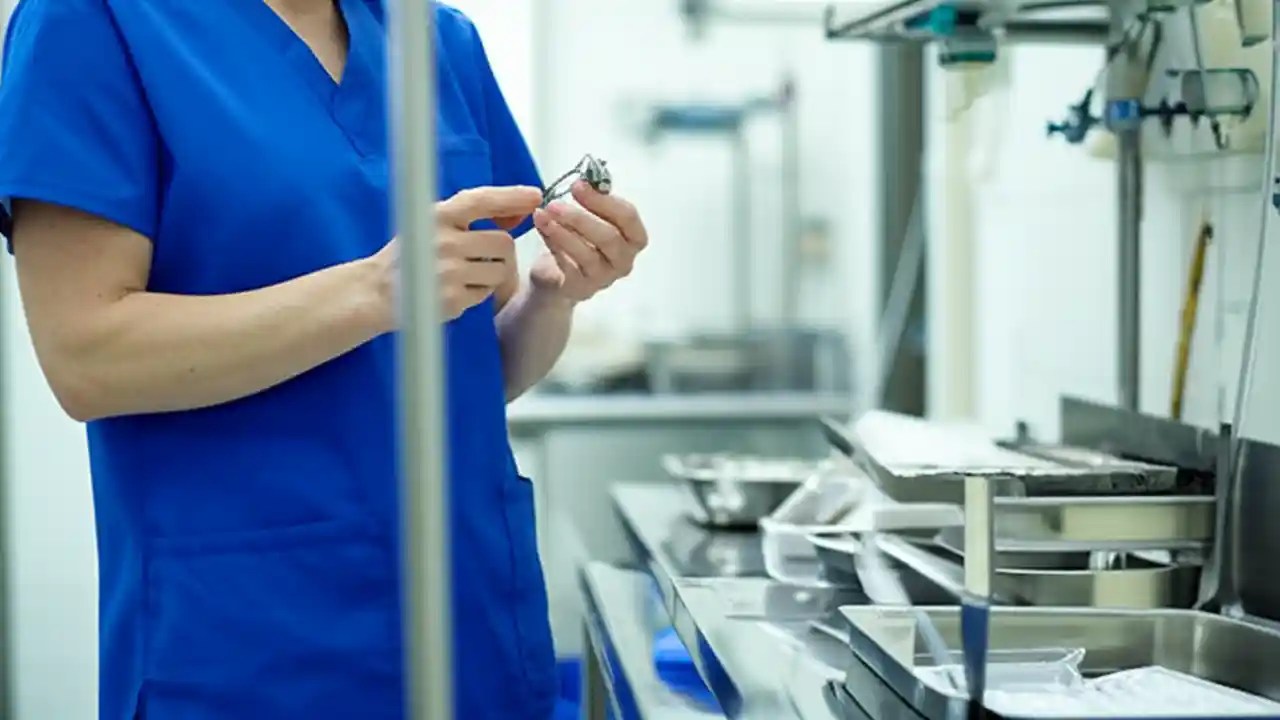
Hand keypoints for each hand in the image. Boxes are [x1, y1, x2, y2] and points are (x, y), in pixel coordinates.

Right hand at [366, 186, 540, 325]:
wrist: (377, 291)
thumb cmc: (412, 255)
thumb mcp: (434, 224)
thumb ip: (471, 218)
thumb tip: (517, 213)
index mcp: (437, 216)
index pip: (482, 200)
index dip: (512, 196)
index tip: (535, 195)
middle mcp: (443, 241)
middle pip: (503, 242)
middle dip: (500, 251)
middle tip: (481, 257)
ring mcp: (448, 271)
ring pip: (500, 270)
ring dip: (491, 274)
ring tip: (464, 274)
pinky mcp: (452, 298)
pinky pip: (486, 293)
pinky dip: (478, 293)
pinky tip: (455, 290)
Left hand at [530, 181, 647, 303]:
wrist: (557, 276)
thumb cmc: (579, 239)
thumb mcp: (590, 216)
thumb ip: (594, 199)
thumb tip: (588, 180)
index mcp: (632, 238)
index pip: (628, 217)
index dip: (604, 200)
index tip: (578, 185)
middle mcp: (623, 261)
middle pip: (609, 237)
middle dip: (580, 217)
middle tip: (554, 202)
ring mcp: (602, 278)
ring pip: (587, 254)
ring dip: (562, 231)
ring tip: (543, 214)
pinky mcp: (579, 288)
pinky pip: (567, 264)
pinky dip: (552, 243)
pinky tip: (540, 226)